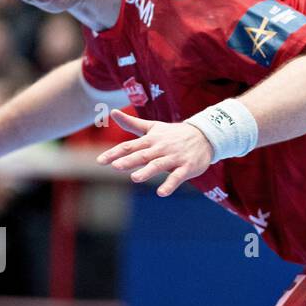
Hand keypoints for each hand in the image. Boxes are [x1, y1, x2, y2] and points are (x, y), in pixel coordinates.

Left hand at [97, 110, 212, 196]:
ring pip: (159, 164)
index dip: (114, 153)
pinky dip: (170, 184)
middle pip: (143, 155)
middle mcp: (161, 148)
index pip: (130, 146)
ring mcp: (175, 157)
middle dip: (130, 160)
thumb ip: (132, 123)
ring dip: (147, 171)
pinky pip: (178, 176)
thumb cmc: (174, 134)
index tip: (100, 161)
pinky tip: (161, 193)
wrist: (205, 136)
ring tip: (135, 178)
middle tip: (116, 166)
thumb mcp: (153, 127)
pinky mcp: (187, 167)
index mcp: (151, 139)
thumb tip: (113, 112)